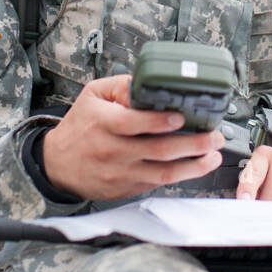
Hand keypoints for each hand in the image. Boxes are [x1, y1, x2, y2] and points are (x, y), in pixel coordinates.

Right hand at [41, 73, 224, 200]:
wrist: (57, 164)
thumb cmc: (79, 127)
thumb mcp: (93, 95)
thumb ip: (121, 86)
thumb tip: (148, 83)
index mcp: (104, 123)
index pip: (134, 123)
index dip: (160, 122)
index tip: (181, 117)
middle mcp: (113, 150)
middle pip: (158, 150)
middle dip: (192, 145)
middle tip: (213, 137)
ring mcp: (121, 173)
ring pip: (163, 173)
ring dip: (193, 166)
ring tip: (213, 156)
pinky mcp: (126, 188)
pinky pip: (157, 183)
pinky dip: (179, 176)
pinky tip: (195, 166)